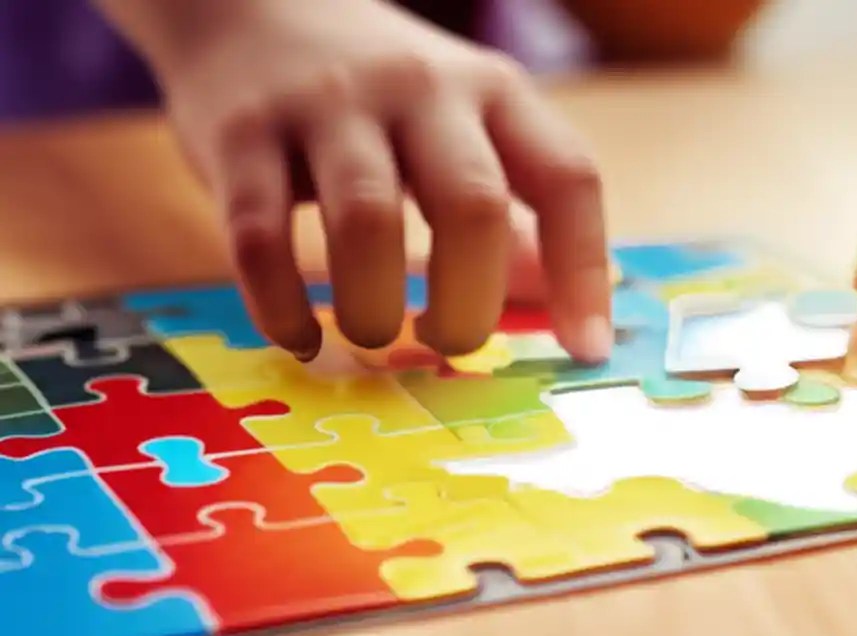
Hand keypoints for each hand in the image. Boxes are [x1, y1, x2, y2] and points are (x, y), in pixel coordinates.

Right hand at [101, 0, 611, 360]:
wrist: (248, 5)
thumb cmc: (379, 97)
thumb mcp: (463, 127)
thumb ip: (512, 211)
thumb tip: (562, 311)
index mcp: (493, 91)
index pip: (567, 178)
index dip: (584, 273)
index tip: (584, 349)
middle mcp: (419, 89)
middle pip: (472, 206)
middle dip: (470, 302)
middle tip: (452, 344)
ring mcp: (327, 105)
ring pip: (368, 222)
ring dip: (376, 308)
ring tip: (376, 335)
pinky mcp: (240, 132)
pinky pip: (262, 237)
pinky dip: (282, 306)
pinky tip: (299, 336)